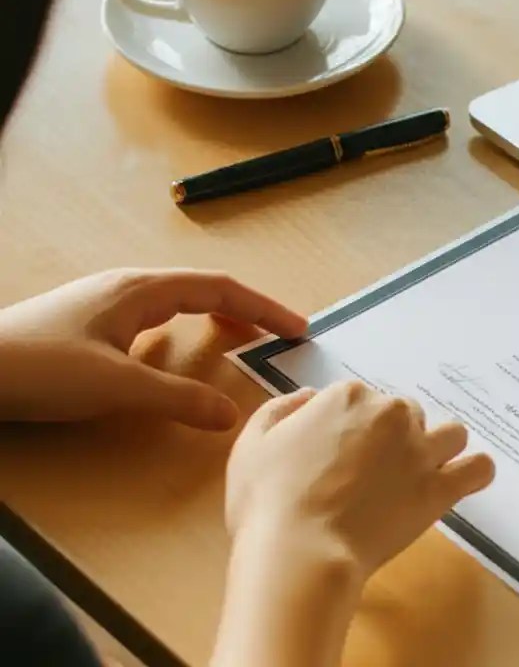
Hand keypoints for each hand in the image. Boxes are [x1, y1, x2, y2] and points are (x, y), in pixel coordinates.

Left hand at [0, 268, 307, 429]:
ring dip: (213, 318)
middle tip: (277, 336)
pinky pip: (151, 318)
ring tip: (238, 340)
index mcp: (140, 291)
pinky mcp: (84, 325)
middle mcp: (125, 289)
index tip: (297, 329)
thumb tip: (231, 414)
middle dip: (245, 311)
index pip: (220, 290)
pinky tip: (174, 354)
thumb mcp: (116, 387)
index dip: (264, 309)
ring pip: (174, 303)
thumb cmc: (36, 367)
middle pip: (201, 290)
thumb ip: (178, 399)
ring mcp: (102, 305)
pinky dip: (181, 331)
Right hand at [213, 382, 494, 666]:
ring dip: (438, 450)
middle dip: (394, 439)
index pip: (362, 401)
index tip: (341, 458)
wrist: (300, 551)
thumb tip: (309, 398)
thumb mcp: (253, 444)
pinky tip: (457, 485)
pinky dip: (474, 473)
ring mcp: (421, 450)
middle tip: (372, 477)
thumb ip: (282, 410)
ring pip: (450, 433)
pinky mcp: (441, 488)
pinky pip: (479, 468)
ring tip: (417, 479)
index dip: (352, 430)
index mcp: (347, 397)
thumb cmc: (268, 502)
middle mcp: (391, 414)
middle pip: (406, 416)